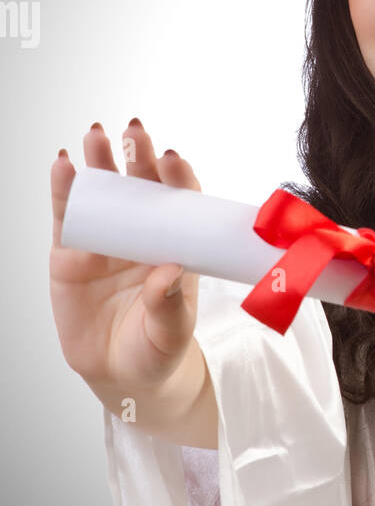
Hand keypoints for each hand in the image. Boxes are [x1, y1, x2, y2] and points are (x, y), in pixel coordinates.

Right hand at [50, 120, 200, 395]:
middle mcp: (143, 234)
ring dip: (100, 161)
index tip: (173, 160)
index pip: (180, 201)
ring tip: (96, 135)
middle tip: (135, 132)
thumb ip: (169, 303)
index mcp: (176, 244)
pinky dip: (64, 189)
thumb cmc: (158, 347)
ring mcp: (106, 239)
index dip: (176, 177)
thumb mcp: (171, 331)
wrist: (122, 373)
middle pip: (142, 185)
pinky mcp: (72, 252)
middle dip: (138, 155)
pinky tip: (63, 166)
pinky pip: (68, 215)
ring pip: (103, 192)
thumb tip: (169, 273)